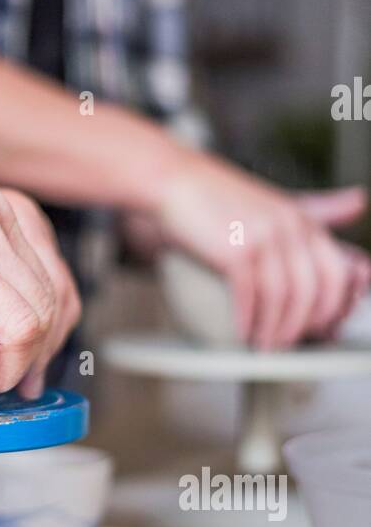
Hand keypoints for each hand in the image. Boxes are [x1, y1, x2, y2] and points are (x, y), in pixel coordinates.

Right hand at [155, 152, 369, 348]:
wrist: (173, 180)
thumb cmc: (218, 196)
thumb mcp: (275, 201)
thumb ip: (319, 207)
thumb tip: (361, 200)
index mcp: (303, 220)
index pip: (336, 274)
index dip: (328, 308)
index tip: (314, 329)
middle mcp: (289, 227)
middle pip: (312, 290)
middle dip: (301, 325)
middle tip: (286, 344)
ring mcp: (263, 237)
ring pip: (283, 298)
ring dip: (274, 330)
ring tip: (263, 346)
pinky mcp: (235, 249)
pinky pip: (250, 295)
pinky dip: (247, 320)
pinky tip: (241, 332)